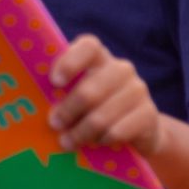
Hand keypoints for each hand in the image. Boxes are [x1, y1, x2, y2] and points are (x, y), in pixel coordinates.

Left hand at [47, 34, 163, 156]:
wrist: (141, 129)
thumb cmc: (97, 108)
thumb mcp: (80, 96)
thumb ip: (64, 93)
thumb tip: (39, 107)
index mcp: (101, 58)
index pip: (89, 46)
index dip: (70, 62)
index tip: (54, 82)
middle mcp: (121, 69)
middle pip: (90, 90)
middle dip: (68, 111)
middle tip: (54, 124)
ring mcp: (138, 90)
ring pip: (101, 115)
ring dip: (81, 132)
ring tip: (69, 142)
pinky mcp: (149, 114)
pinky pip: (118, 131)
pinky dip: (103, 139)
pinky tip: (97, 142)